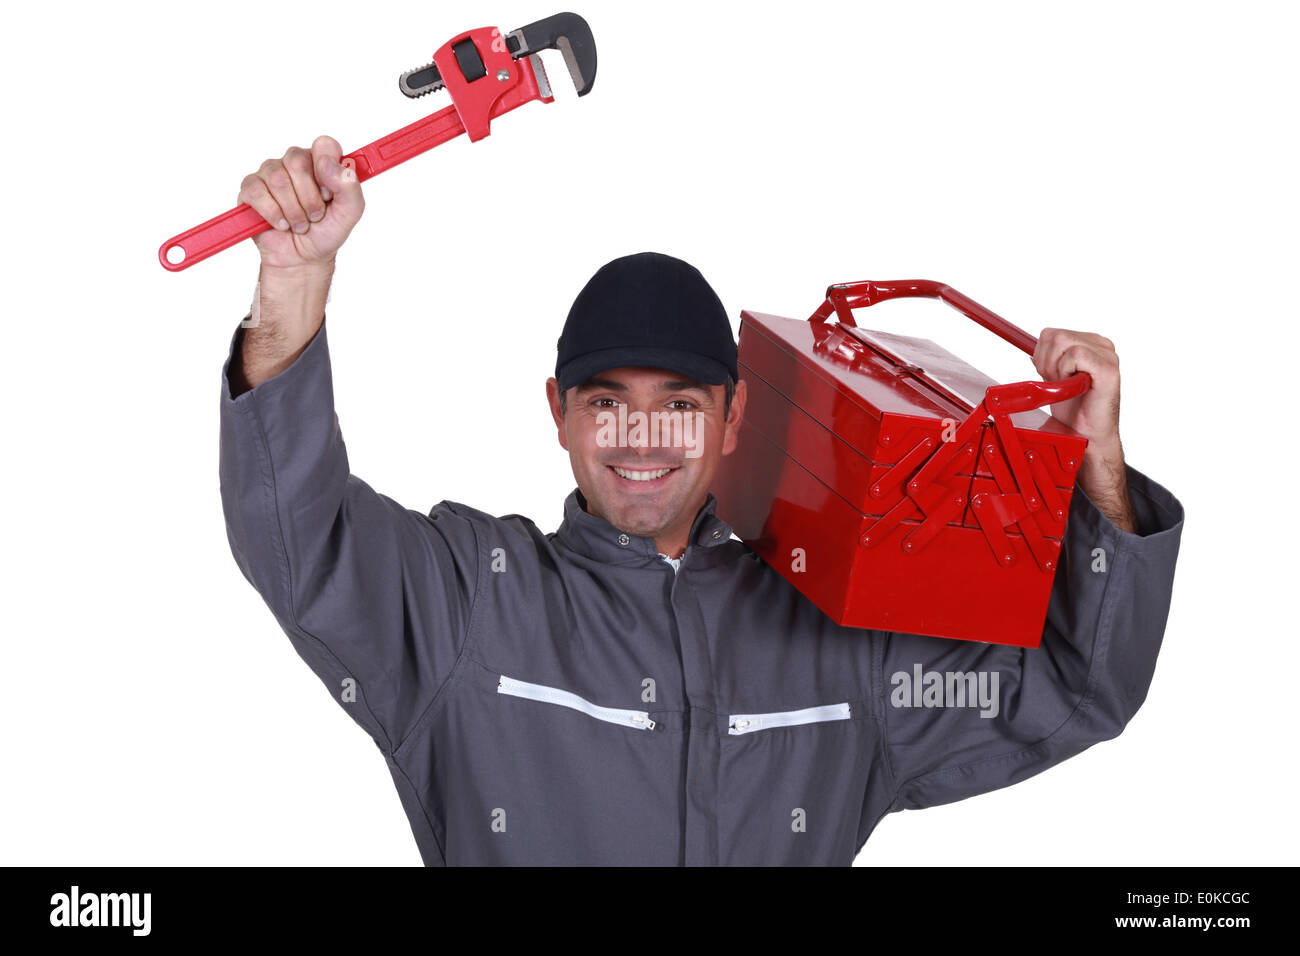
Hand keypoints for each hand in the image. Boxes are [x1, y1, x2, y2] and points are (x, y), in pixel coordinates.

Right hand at [238, 135, 364, 269]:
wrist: (304, 258)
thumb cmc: (326, 232)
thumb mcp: (350, 212)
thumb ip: (350, 186)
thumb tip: (328, 164)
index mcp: (321, 162)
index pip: (324, 145)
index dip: (326, 169)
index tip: (329, 194)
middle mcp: (294, 163)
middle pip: (297, 161)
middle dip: (309, 197)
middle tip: (315, 216)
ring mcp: (270, 173)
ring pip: (277, 179)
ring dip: (293, 211)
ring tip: (300, 225)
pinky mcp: (250, 189)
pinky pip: (257, 192)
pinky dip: (273, 214)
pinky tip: (281, 224)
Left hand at [1033, 328, 1134, 531]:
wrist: (1088, 437)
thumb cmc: (1073, 411)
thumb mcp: (1052, 378)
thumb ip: (1046, 358)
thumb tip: (1025, 344)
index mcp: (1090, 343)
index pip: (1050, 333)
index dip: (1040, 356)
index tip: (1047, 377)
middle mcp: (1101, 345)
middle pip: (1053, 336)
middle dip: (1046, 363)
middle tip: (1058, 385)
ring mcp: (1108, 355)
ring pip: (1062, 343)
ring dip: (1055, 369)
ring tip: (1067, 388)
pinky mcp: (1108, 369)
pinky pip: (1074, 355)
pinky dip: (1066, 373)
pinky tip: (1075, 388)